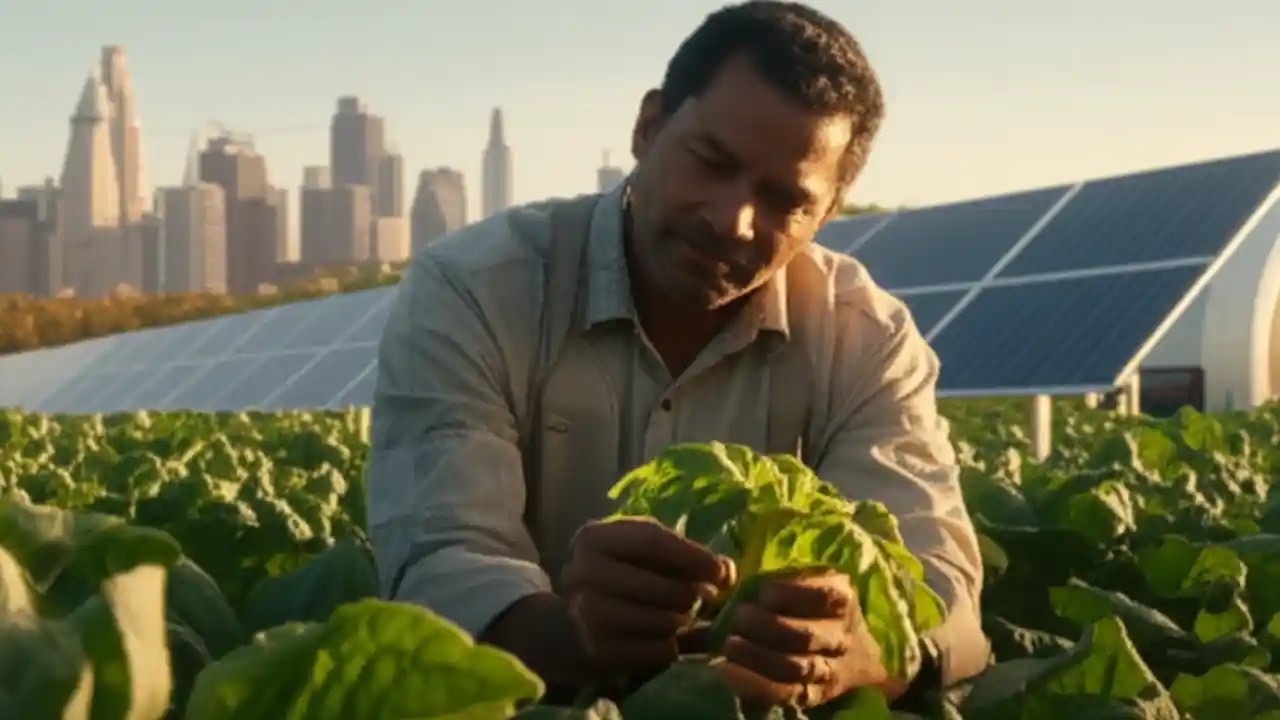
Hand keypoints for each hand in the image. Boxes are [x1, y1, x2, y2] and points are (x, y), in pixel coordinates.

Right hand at [560, 517, 735, 677]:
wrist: (574, 623)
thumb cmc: (622, 577)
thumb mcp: (643, 555)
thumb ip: (684, 558)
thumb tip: (727, 572)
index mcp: (593, 537)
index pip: (650, 540)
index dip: (693, 556)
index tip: (722, 570)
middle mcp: (581, 573)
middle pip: (657, 585)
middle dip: (693, 593)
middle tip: (710, 597)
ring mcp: (585, 614)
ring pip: (658, 620)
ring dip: (683, 621)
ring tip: (689, 616)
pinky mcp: (598, 650)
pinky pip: (655, 650)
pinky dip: (672, 645)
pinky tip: (671, 638)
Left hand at [715, 569, 905, 709]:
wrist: (852, 652)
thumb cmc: (815, 605)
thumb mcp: (812, 581)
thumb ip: (784, 575)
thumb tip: (732, 570)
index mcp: (843, 601)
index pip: (822, 597)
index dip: (790, 594)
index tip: (763, 592)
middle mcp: (841, 638)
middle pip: (806, 636)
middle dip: (767, 626)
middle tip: (739, 617)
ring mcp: (830, 670)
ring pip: (795, 667)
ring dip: (757, 656)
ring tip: (730, 645)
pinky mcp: (814, 694)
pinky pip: (785, 692)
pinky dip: (756, 683)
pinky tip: (730, 672)